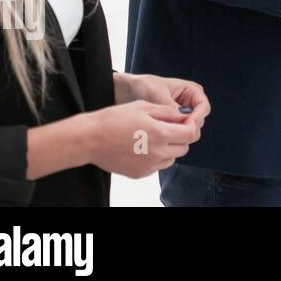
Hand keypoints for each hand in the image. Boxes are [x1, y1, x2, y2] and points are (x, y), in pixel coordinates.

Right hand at [82, 100, 201, 178]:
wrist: (90, 139)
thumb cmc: (115, 119)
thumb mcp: (144, 107)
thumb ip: (168, 112)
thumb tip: (184, 116)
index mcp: (161, 134)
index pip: (191, 134)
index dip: (191, 125)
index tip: (184, 120)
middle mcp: (158, 153)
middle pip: (184, 147)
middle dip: (180, 137)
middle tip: (167, 127)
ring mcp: (148, 166)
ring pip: (172, 158)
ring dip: (169, 148)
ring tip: (153, 136)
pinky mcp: (139, 174)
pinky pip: (157, 166)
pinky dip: (156, 158)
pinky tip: (142, 147)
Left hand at [115, 72, 210, 128]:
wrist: (129, 90)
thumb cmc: (144, 86)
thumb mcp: (158, 95)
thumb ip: (172, 108)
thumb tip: (182, 122)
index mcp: (192, 91)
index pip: (203, 107)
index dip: (197, 117)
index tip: (186, 126)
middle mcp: (190, 103)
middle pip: (198, 120)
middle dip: (189, 127)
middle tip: (175, 133)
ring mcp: (182, 114)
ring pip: (189, 128)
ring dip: (180, 132)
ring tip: (166, 135)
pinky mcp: (174, 123)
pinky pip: (178, 131)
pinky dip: (173, 134)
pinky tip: (162, 136)